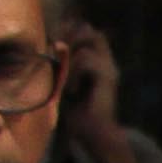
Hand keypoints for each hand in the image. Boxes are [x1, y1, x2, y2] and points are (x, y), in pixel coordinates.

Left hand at [58, 21, 123, 145]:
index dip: (70, 30)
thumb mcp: (64, 80)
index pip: (88, 31)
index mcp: (99, 61)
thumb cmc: (75, 109)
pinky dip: (73, 70)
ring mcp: (110, 69)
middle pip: (92, 32)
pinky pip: (86, 59)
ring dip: (70, 57)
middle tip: (54, 52)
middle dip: (70, 38)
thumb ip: (62, 63)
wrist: (92, 133)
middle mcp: (107, 62)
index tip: (51, 40)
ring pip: (88, 43)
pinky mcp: (108, 78)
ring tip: (63, 76)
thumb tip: (52, 45)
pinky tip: (70, 89)